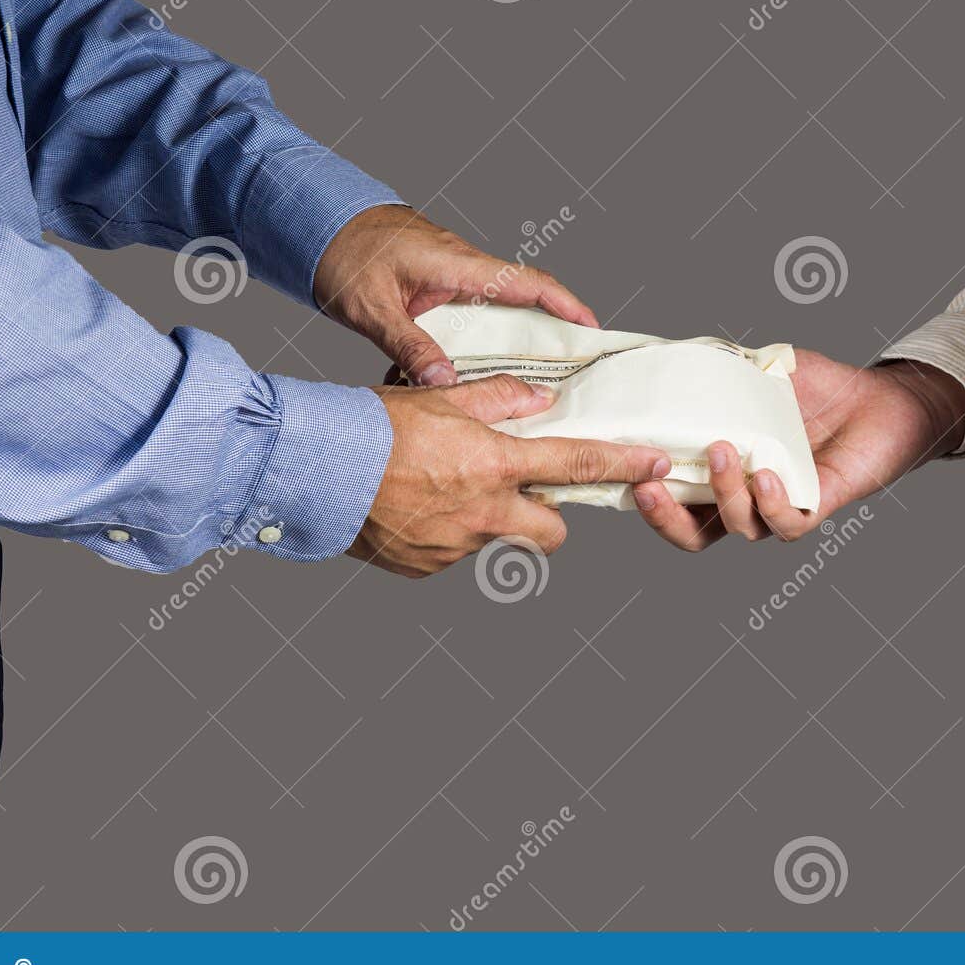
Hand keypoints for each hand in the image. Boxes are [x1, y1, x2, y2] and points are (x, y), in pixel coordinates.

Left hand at [314, 204, 597, 385]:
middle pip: (525, 296)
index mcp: (458, 264)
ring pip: (499, 306)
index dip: (566, 304)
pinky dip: (483, 336)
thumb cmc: (341, 251)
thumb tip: (443, 384)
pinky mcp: (436, 282)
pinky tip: (477, 368)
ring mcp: (451, 273)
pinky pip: (472, 310)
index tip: (593, 329)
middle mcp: (463, 265)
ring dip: (518, 336)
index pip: (529, 282)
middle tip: (576, 366)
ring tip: (534, 379)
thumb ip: (409, 347)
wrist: (312, 218)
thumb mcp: (372, 308)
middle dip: (554, 328)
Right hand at [350, 375, 669, 576]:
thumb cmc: (371, 426)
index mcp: (493, 464)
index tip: (654, 464)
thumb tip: (537, 399)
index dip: (622, 465)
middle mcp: (483, 512)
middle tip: (522, 491)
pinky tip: (413, 509)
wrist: (310, 469)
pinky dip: (444, 535)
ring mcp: (455, 547)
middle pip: (552, 531)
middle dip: (548, 516)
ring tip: (440, 489)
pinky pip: (452, 554)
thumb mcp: (439, 396)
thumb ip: (496, 399)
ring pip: (496, 539)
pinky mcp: (425, 568)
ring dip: (486, 519)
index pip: (575, 465)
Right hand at [636, 350, 964, 549]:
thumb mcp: (759, 373)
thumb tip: (670, 354)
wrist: (880, 398)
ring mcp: (780, 506)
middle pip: (694, 535)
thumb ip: (719, 373)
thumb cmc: (819, 389)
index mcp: (723, 474)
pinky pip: (787, 523)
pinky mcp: (817, 507)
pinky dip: (772, 504)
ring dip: (723, 494)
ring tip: (723, 450)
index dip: (646, 496)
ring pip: (738, 527)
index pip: (674, 499)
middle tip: (649, 487)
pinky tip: (766, 474)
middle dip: (665, 518)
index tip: (626, 468)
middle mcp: (746, 499)